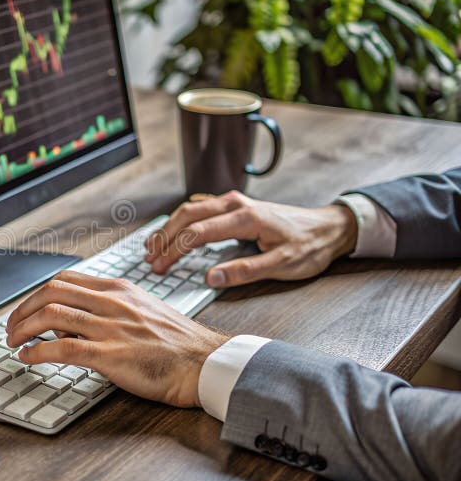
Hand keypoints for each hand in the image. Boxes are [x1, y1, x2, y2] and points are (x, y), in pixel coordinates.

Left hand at [5, 270, 228, 407]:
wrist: (204, 363)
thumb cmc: (176, 342)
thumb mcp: (141, 312)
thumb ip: (106, 311)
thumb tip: (67, 323)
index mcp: (119, 289)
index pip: (65, 280)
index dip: (37, 293)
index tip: (25, 308)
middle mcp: (112, 302)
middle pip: (51, 291)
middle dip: (22, 308)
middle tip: (10, 326)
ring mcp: (110, 327)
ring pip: (51, 315)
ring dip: (22, 327)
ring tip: (13, 341)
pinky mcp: (111, 354)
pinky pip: (62, 347)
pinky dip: (36, 350)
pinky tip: (27, 356)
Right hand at [144, 191, 357, 287]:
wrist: (329, 228)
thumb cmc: (308, 247)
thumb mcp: (281, 265)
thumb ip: (244, 272)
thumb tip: (211, 278)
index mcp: (244, 218)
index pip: (197, 232)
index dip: (174, 250)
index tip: (160, 267)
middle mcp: (235, 204)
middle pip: (187, 216)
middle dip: (165, 238)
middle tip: (150, 260)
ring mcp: (234, 202)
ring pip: (190, 209)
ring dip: (169, 227)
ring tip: (154, 247)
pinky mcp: (235, 205)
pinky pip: (201, 208)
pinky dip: (182, 220)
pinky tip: (174, 230)